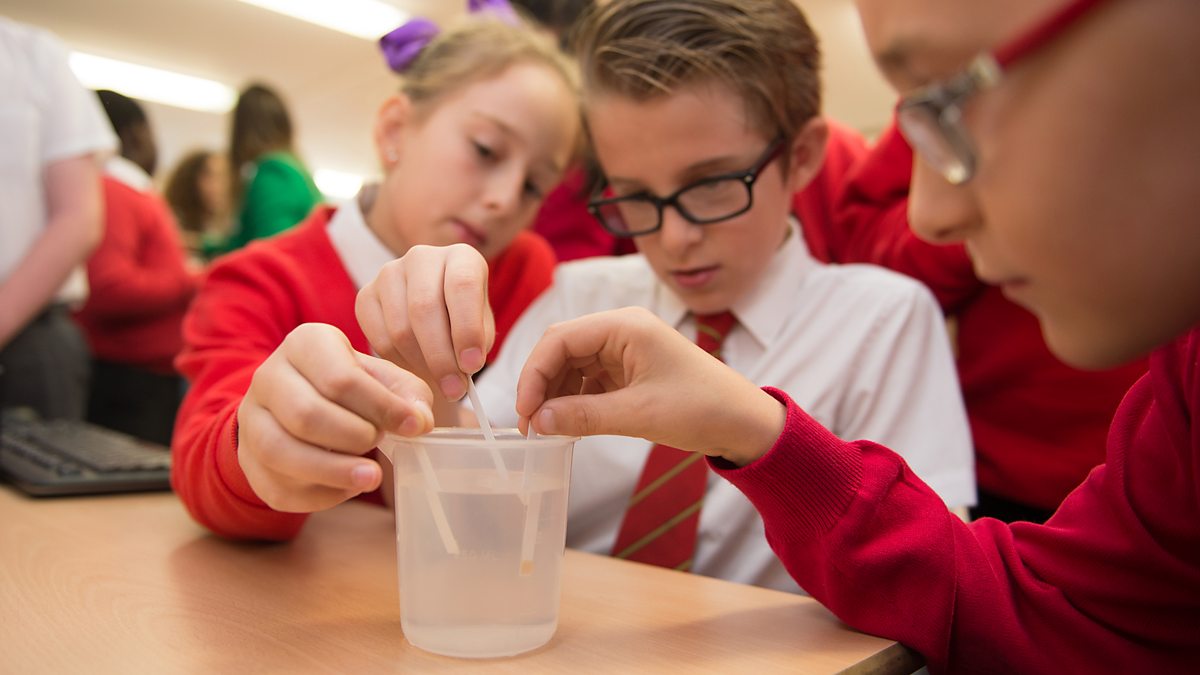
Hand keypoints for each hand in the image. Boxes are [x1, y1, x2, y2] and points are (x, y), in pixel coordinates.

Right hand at [237, 323, 434, 512]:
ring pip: (281, 452)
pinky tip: (347, 487)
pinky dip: (318, 494)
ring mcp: (251, 420)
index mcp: (304, 344)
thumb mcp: (380, 377)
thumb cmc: (348, 388)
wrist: (296, 404)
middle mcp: (268, 377)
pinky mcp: (247, 461)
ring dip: (333, 470)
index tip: (414, 426)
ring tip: (372, 477)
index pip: (341, 378)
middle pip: (307, 415)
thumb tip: (420, 421)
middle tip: (380, 442)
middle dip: (353, 436)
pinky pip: (278, 486)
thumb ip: (407, 394)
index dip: (382, 407)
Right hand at [356, 244, 494, 402]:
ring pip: (400, 327)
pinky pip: (379, 337)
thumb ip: (477, 342)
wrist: (433, 327)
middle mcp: (423, 257)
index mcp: (462, 257)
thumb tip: (464, 364)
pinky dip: (398, 362)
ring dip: (422, 364)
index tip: (473, 366)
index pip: (462, 285)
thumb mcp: (482, 332)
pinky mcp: (365, 295)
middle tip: (455, 390)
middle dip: (442, 357)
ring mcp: (389, 273)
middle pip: (425, 307)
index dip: (467, 329)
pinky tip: (416, 371)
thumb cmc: (465, 328)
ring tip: (440, 385)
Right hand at [515, 307, 785, 465]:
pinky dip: (573, 402)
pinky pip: (588, 381)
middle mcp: (621, 330)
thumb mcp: (639, 414)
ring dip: (555, 396)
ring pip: (571, 367)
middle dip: (540, 386)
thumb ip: (584, 416)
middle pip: (561, 350)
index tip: (524, 412)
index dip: (534, 373)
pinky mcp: (628, 371)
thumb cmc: (702, 408)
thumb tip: (538, 422)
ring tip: (545, 431)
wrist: (743, 422)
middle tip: (529, 427)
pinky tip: (567, 425)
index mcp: (625, 325)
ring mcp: (624, 350)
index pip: (560, 339)